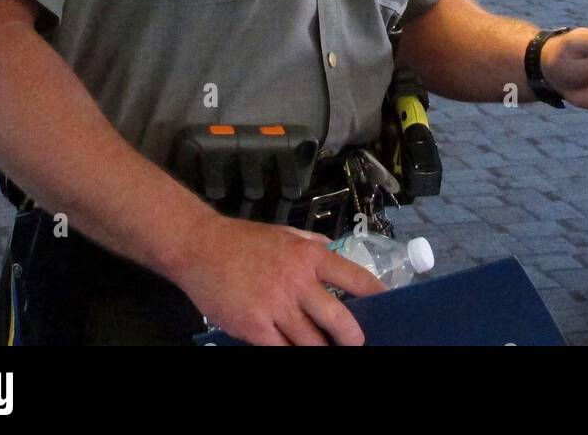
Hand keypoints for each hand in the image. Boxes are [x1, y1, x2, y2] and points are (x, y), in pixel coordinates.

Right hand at [171, 213, 385, 345]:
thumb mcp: (285, 234)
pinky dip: (290, 353)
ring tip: (326, 350)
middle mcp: (298, 282)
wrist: (200, 248)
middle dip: (353, 338)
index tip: (387, 304)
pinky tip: (294, 351)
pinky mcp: (254, 327)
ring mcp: (275, 306)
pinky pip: (281, 350)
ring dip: (321, 350)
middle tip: (357, 344)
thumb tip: (334, 251)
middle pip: (339, 320)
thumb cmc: (244, 240)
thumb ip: (311, 244)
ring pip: (311, 342)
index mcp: (310, 256)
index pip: (354, 278)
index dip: (375, 294)